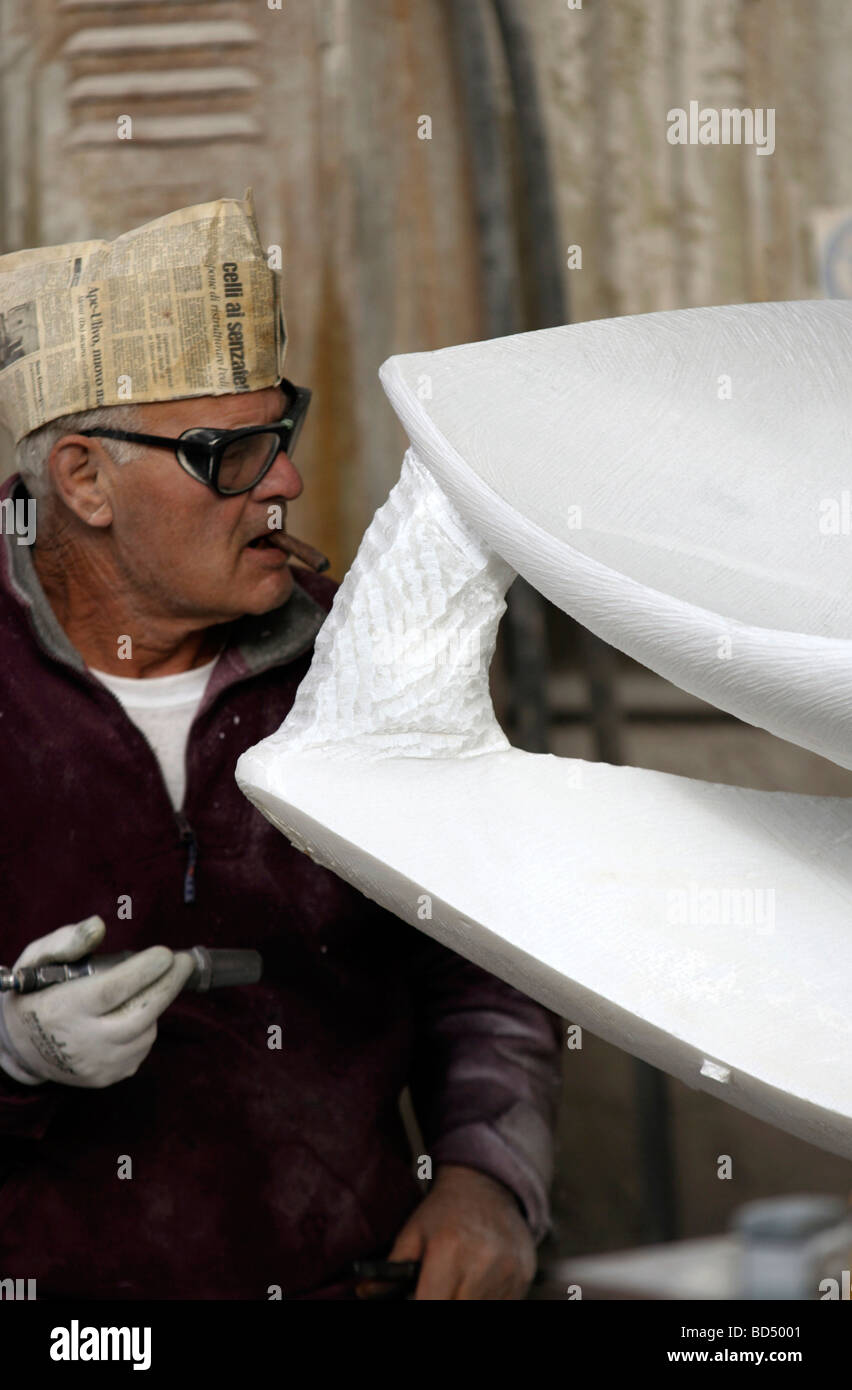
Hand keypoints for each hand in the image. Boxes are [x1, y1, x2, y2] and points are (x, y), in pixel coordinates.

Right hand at [0, 916, 193, 1087]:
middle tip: (184, 962)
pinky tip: (132, 1011)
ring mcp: (96, 1064)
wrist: (20, 1049)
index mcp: (62, 1009)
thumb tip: (99, 926)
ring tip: (147, 985)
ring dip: (155, 1004)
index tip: (166, 953)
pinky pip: (141, 1048)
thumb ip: (65, 941)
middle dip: (169, 984)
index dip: (144, 971)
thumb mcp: (35, 960)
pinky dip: (145, 1026)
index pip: (111, 990)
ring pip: (146, 1031)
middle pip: (140, 1013)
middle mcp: (81, 1042)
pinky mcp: (107, 1077)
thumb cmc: (32, 994)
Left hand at [382, 1163, 536, 1299]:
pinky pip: (501, 1306)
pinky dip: (484, 1302)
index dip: (420, 1307)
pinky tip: (474, 1288)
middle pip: (457, 1311)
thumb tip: (364, 1293)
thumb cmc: (445, 1212)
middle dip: (441, 1304)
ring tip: (453, 1287)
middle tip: (433, 1291)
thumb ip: (391, 1269)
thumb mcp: (413, 1232)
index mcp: (449, 1250)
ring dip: (462, 1303)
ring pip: (480, 1311)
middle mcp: (483, 1263)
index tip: (416, 1300)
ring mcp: (508, 1272)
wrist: (489, 1185)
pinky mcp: (524, 1278)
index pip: (431, 1305)